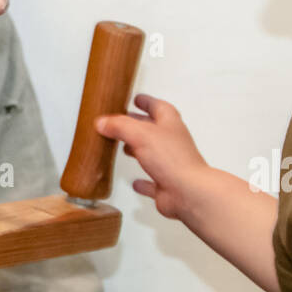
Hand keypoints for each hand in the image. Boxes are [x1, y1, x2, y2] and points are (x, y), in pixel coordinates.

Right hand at [95, 93, 210, 220]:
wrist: (188, 192)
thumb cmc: (173, 159)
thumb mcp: (140, 134)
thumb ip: (119, 126)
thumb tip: (103, 122)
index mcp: (170, 124)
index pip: (158, 107)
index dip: (147, 102)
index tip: (136, 99)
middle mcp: (172, 142)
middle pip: (154, 130)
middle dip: (138, 125)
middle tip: (123, 122)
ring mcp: (170, 164)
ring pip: (153, 154)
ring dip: (139, 150)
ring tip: (124, 148)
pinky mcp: (167, 185)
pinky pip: (153, 182)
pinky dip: (143, 182)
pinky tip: (135, 183)